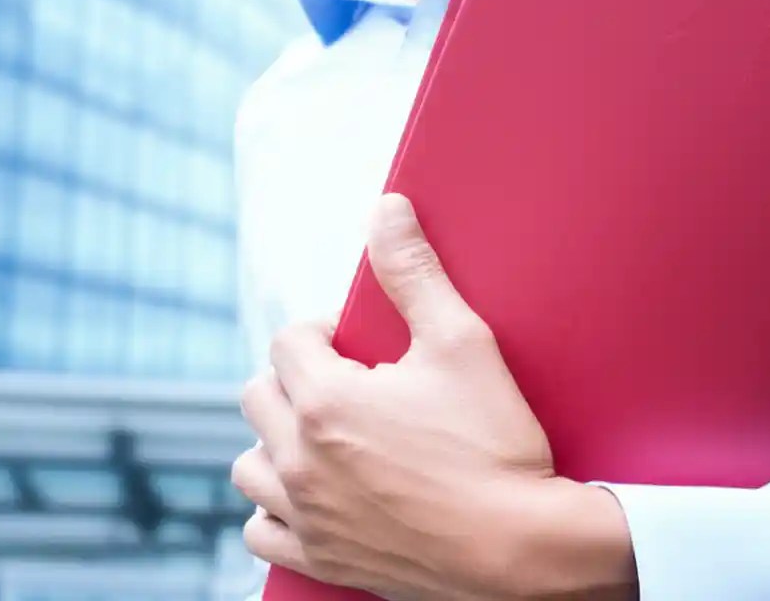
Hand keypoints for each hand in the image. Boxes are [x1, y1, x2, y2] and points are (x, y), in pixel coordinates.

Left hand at [232, 194, 635, 599]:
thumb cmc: (494, 446)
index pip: (288, 340)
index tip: (356, 344)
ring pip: (248, 464)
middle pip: (256, 396)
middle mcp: (298, 459)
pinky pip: (260, 532)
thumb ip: (415, 273)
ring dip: (274, 442)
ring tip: (322, 437)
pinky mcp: (320, 559)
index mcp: (324, 401)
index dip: (322, 332)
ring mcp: (305, 515)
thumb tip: (386, 210)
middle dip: (293, 379)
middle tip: (345, 384)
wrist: (521, 549)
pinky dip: (274, 510)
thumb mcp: (463, 344)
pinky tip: (310, 495)